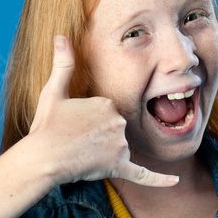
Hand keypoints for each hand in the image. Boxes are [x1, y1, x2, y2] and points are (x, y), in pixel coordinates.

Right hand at [27, 35, 178, 187]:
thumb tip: (61, 36)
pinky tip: (175, 181)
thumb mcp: (53, 91)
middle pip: (115, 128)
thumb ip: (63, 64)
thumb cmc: (46, 126)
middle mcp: (119, 123)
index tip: (73, 124)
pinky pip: (144, 175)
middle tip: (74, 139)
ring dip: (103, 153)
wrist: (43, 158)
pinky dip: (160, 180)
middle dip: (98, 136)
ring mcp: (120, 146)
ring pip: (120, 149)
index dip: (89, 119)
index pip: (107, 111)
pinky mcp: (119, 168)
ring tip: (80, 153)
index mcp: (108, 103)